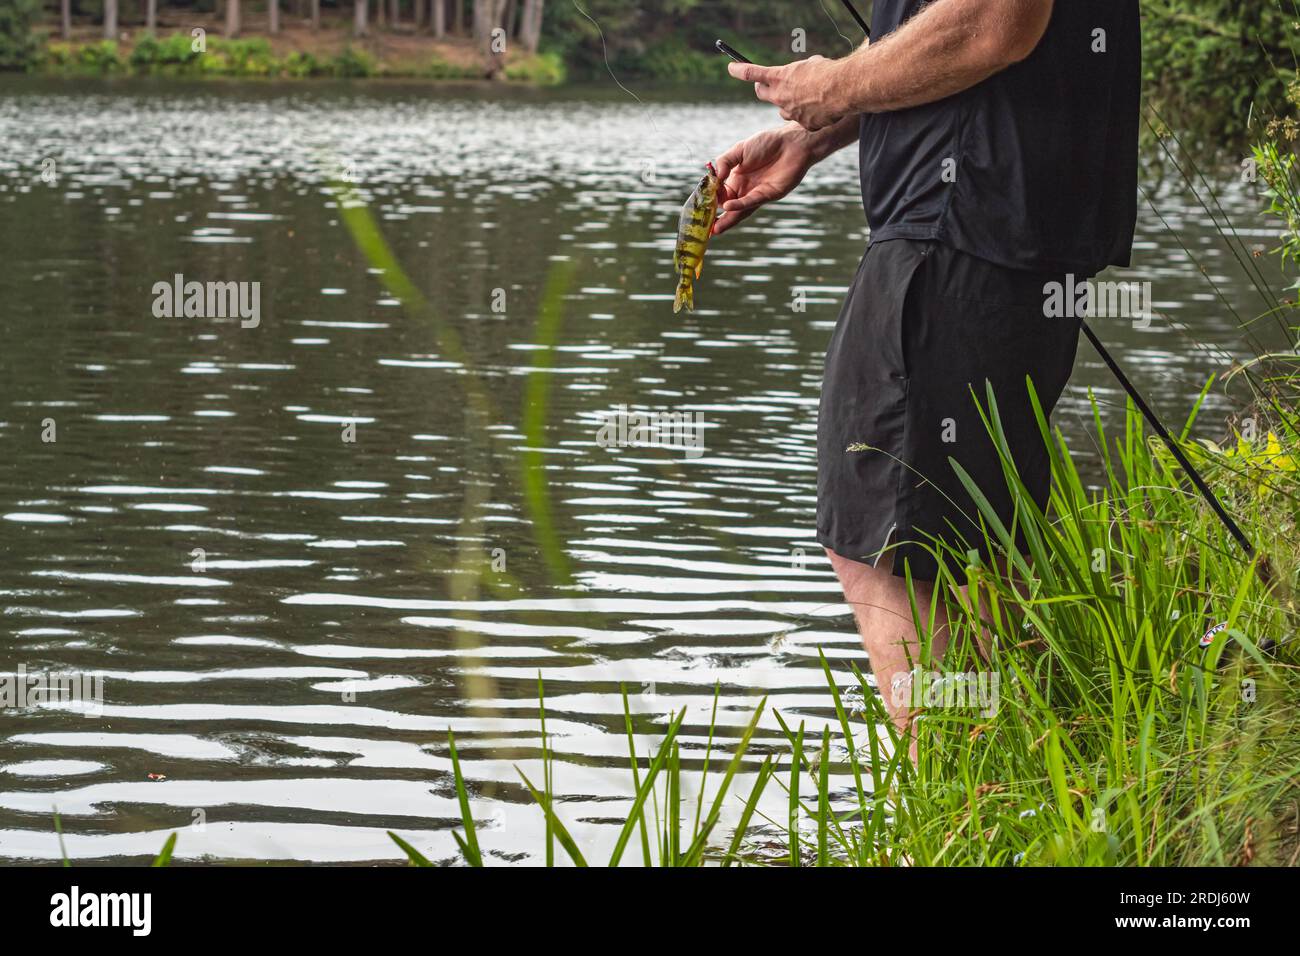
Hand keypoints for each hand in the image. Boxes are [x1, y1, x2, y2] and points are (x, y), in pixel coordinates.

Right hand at [710, 125, 817, 236]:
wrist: (792, 143)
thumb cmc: (768, 143)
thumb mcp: (740, 149)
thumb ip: (725, 161)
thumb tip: (716, 177)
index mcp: (737, 179)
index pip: (722, 194)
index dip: (713, 197)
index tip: (704, 200)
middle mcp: (746, 189)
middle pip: (730, 208)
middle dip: (718, 218)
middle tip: (706, 227)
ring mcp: (757, 193)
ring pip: (740, 211)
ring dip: (728, 220)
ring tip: (715, 229)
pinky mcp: (769, 195)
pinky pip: (752, 201)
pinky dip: (739, 205)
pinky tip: (728, 206)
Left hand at [728, 56, 846, 130]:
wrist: (842, 89)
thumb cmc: (827, 71)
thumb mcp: (809, 65)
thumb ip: (798, 73)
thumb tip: (799, 76)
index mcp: (780, 77)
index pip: (751, 73)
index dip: (739, 70)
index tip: (731, 68)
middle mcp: (780, 96)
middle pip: (762, 93)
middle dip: (762, 88)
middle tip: (766, 85)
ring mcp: (790, 112)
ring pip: (782, 109)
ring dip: (788, 103)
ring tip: (805, 97)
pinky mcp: (804, 124)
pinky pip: (802, 119)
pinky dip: (809, 115)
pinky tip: (821, 109)